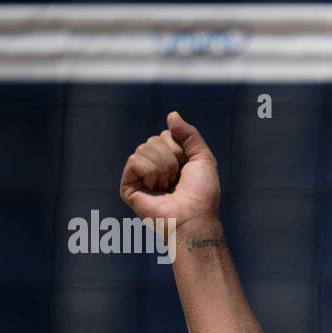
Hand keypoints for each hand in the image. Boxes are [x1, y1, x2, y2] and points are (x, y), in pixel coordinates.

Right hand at [119, 111, 219, 229]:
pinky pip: (135, 160)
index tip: (188, 170)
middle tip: (177, 181)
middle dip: (171, 158)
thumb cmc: (202, 194)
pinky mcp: (128, 185)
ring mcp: (139, 175)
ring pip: (144, 148)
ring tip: (168, 187)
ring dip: (163, 167)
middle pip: (154, 140)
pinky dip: (150, 172)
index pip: (167, 135)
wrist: (193, 217)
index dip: (181, 149)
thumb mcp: (203, 158)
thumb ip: (189, 134)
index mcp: (169, 159)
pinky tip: (156, 189)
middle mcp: (153, 165)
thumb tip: (171, 115)